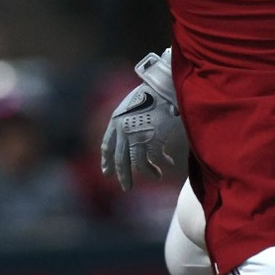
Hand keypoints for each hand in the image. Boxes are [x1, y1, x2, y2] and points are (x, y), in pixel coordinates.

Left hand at [100, 50, 188, 190]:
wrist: (164, 86)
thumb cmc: (153, 92)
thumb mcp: (133, 105)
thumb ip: (130, 120)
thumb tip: (134, 136)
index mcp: (115, 121)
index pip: (107, 146)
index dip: (107, 161)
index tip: (107, 172)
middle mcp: (123, 131)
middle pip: (121, 160)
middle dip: (123, 176)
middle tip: (126, 188)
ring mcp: (137, 137)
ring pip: (139, 165)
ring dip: (148, 173)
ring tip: (156, 176)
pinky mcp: (152, 141)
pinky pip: (156, 160)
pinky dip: (162, 164)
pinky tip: (168, 165)